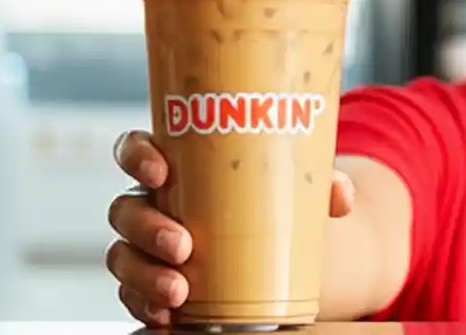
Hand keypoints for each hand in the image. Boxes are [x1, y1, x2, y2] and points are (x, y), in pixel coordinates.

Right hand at [105, 130, 355, 325]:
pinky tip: (167, 316)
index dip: (137, 156)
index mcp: (178, 168)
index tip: (161, 171)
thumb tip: (342, 197)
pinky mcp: (151, 284)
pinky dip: (145, 305)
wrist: (277, 251)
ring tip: (180, 291)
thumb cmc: (272, 204)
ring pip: (122, 255)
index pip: (136, 150)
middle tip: (184, 246)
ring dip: (145, 274)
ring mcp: (147, 247)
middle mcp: (153, 204)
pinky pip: (132, 295)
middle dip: (147, 228)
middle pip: (125, 208)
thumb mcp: (296, 190)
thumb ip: (320, 185)